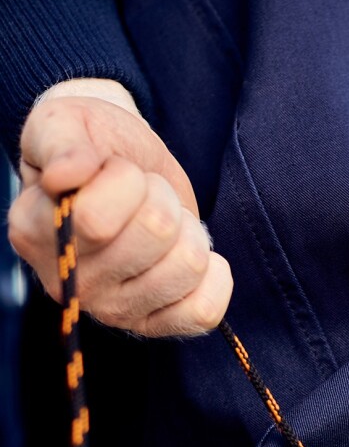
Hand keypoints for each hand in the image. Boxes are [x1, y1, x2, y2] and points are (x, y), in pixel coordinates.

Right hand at [8, 79, 232, 336]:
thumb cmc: (92, 145)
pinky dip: (215, 275)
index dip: (124, 180)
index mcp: (35, 233)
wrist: (122, 167)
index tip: (115, 169)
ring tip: (166, 221)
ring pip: (189, 266)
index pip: (97, 220)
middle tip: (146, 193)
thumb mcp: (66, 122)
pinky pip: (205, 311)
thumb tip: (65, 176)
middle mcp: (73, 284)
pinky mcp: (156, 324)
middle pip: (156, 233)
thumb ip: (60, 142)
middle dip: (161, 196)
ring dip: (189, 230)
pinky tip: (191, 252)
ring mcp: (115, 312)